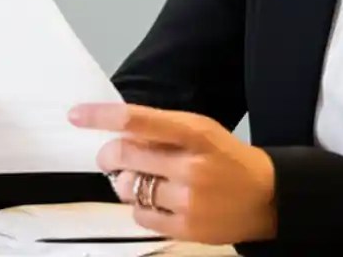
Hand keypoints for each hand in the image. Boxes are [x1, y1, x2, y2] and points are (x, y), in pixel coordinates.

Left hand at [70, 104, 277, 244]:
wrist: (267, 197)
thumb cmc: (226, 157)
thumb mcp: (201, 131)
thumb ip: (162, 130)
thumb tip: (116, 133)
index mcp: (194, 133)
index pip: (138, 120)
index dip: (102, 116)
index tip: (75, 115)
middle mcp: (190, 165)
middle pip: (124, 157)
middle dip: (109, 155)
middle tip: (110, 157)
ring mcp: (188, 199)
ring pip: (128, 189)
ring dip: (126, 183)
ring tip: (144, 180)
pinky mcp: (186, 227)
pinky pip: (140, 216)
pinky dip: (141, 207)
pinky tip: (158, 201)